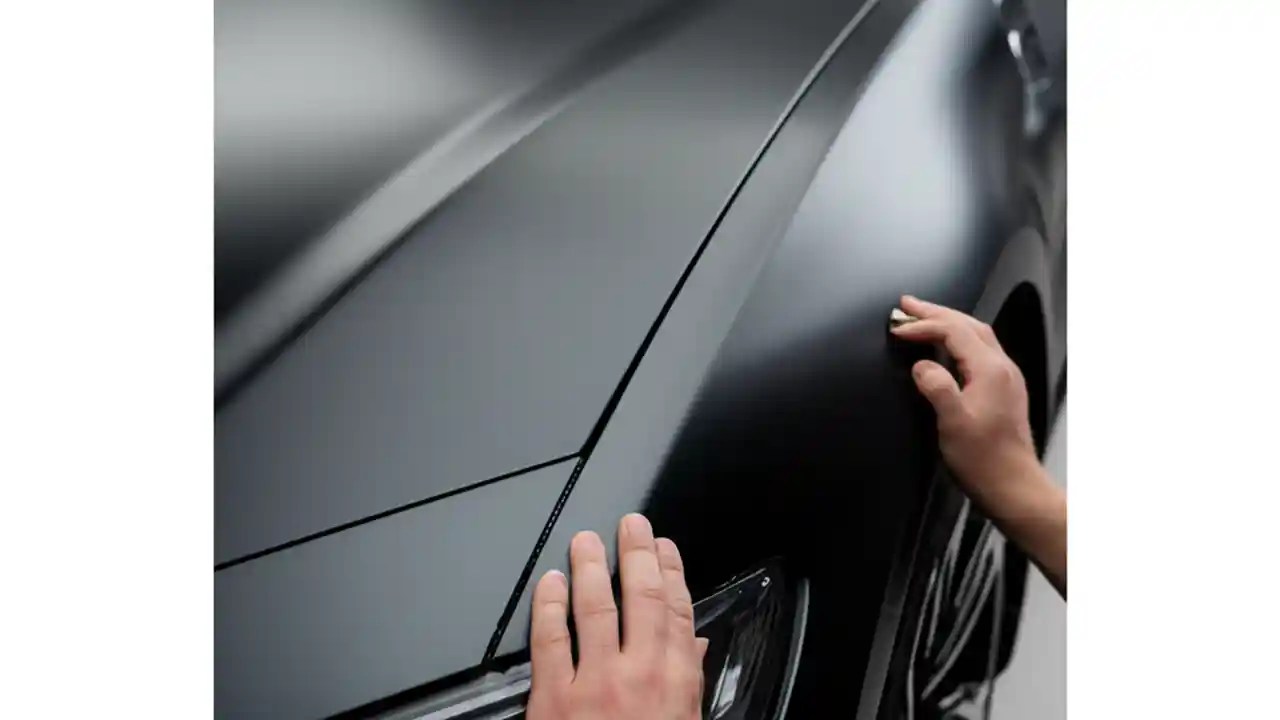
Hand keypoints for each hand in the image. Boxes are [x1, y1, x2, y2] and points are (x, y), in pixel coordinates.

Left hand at [526, 513, 708, 719]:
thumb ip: (688, 680)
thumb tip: (694, 645)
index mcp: (675, 681)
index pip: (677, 611)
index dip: (670, 571)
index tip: (663, 547)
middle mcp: (638, 674)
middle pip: (640, 598)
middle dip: (636, 554)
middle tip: (630, 525)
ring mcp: (594, 683)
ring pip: (594, 609)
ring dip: (589, 567)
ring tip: (586, 541)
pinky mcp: (553, 698)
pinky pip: (549, 641)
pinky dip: (549, 606)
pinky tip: (550, 582)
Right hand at [889, 295, 1038, 504]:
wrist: (1012, 484)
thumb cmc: (984, 460)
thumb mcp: (952, 423)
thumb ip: (936, 388)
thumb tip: (922, 366)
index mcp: (990, 370)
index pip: (954, 331)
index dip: (924, 324)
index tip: (898, 327)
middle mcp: (1002, 368)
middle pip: (968, 325)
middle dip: (935, 312)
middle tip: (907, 305)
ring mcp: (1005, 378)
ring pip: (976, 335)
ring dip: (948, 322)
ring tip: (922, 317)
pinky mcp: (1003, 390)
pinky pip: (980, 350)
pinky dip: (958, 339)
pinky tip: (946, 346)